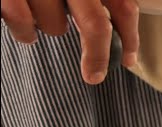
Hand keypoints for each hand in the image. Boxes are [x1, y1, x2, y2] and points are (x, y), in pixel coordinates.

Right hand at [1, 0, 138, 83]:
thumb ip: (92, 2)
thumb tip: (114, 39)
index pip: (123, 7)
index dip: (130, 37)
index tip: (128, 60)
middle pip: (95, 24)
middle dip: (97, 55)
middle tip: (94, 75)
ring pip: (55, 26)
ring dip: (50, 27)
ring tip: (40, 14)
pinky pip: (21, 21)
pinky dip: (24, 31)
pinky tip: (24, 25)